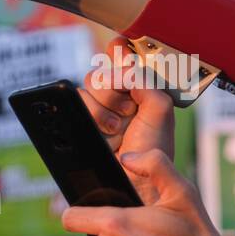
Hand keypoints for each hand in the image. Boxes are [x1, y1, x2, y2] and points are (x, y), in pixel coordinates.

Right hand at [81, 36, 175, 203]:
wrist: (136, 182)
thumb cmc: (153, 149)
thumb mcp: (160, 109)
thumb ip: (143, 79)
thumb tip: (117, 64)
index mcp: (139, 85)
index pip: (120, 53)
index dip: (119, 55)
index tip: (125, 68)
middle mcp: (119, 93)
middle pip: (100, 70)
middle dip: (114, 91)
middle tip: (128, 112)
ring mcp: (100, 108)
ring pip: (87, 86)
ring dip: (103, 108)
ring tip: (117, 129)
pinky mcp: (83, 121)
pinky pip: (74, 102)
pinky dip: (91, 116)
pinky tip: (104, 132)